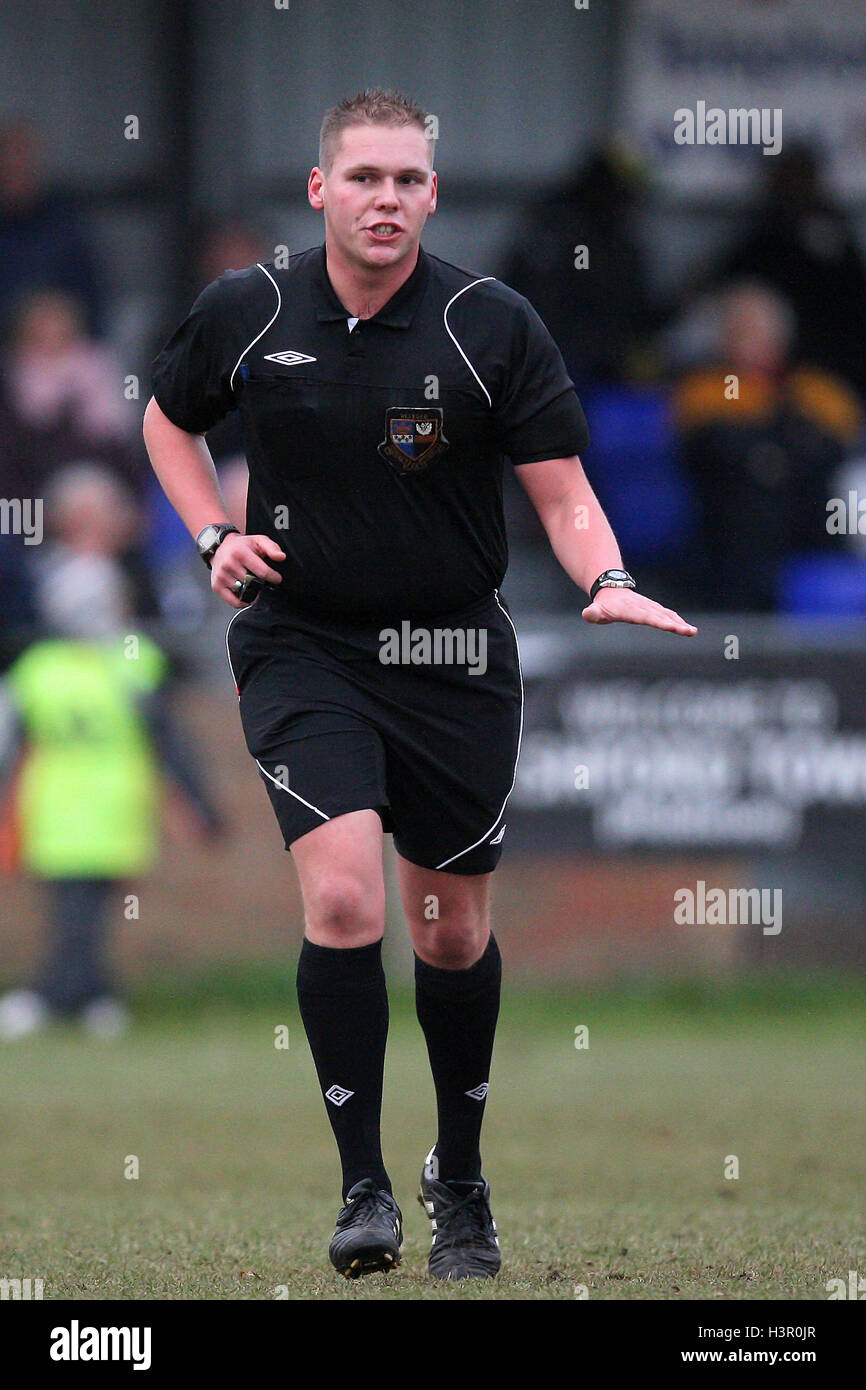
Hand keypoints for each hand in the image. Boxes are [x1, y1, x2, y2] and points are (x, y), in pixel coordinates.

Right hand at [211, 533, 285, 607]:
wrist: (220, 547)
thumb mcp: (258, 540)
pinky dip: (243, 601)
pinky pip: (234, 602)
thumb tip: (281, 557)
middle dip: (261, 583)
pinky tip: (246, 593)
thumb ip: (272, 547)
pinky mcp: (217, 586)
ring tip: (252, 583)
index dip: (273, 577)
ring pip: (244, 593)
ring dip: (252, 592)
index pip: (262, 572)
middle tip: (261, 579)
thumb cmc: (241, 546)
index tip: (276, 578)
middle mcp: (228, 565)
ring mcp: (221, 577)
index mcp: (240, 553)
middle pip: (253, 583)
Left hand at [582, 586, 697, 635]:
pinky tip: (687, 628)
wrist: (611, 589)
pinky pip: (668, 615)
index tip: (673, 627)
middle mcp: (644, 608)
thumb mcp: (596, 610)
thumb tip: (587, 613)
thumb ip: (593, 613)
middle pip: (662, 617)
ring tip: (693, 631)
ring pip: (668, 616)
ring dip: (680, 623)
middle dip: (677, 625)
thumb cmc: (603, 604)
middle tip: (690, 631)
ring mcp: (650, 608)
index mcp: (632, 611)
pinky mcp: (653, 609)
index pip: (648, 618)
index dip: (661, 622)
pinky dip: (677, 621)